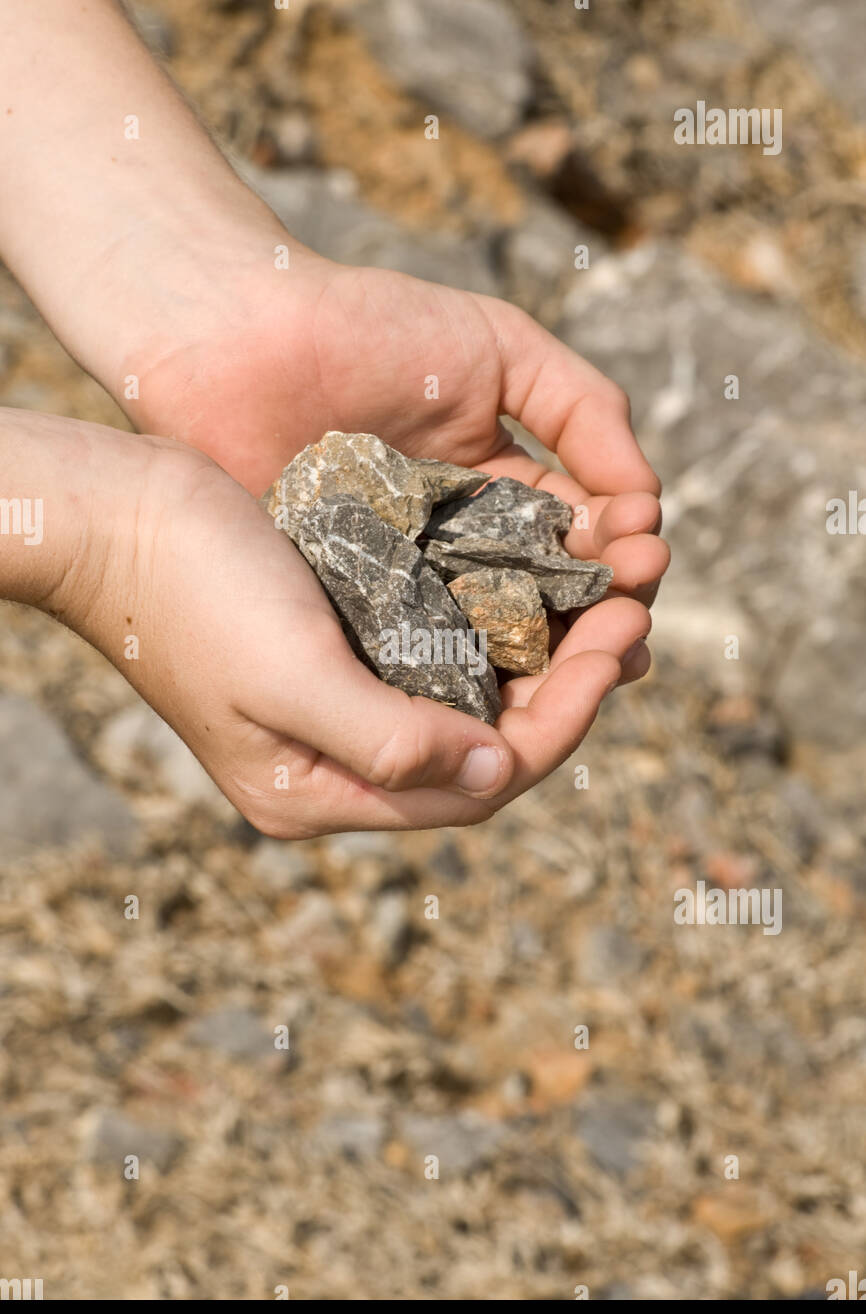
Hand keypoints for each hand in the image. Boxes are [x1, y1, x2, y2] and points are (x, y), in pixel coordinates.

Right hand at [16, 414, 650, 836]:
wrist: (115, 516)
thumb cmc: (191, 591)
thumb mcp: (290, 675)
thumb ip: (392, 740)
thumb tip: (499, 768)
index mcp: (319, 792)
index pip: (476, 785)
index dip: (561, 724)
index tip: (615, 651)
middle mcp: (336, 763)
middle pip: (485, 748)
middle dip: (567, 690)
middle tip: (630, 618)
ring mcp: (339, 708)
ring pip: (471, 702)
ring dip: (542, 659)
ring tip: (605, 603)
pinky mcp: (341, 651)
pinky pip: (442, 657)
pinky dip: (496, 629)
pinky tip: (537, 590)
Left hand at [126, 255, 669, 628]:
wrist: (236, 341)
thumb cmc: (366, 329)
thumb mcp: (499, 347)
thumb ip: (584, 408)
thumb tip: (649, 499)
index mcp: (506, 491)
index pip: (589, 540)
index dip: (625, 552)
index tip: (643, 551)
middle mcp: (467, 550)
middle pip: (558, 604)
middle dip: (608, 613)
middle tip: (628, 618)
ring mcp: (414, 591)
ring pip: (501, 644)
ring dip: (559, 657)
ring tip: (594, 657)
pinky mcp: (359, 621)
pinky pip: (426, 660)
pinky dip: (473, 677)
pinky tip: (510, 683)